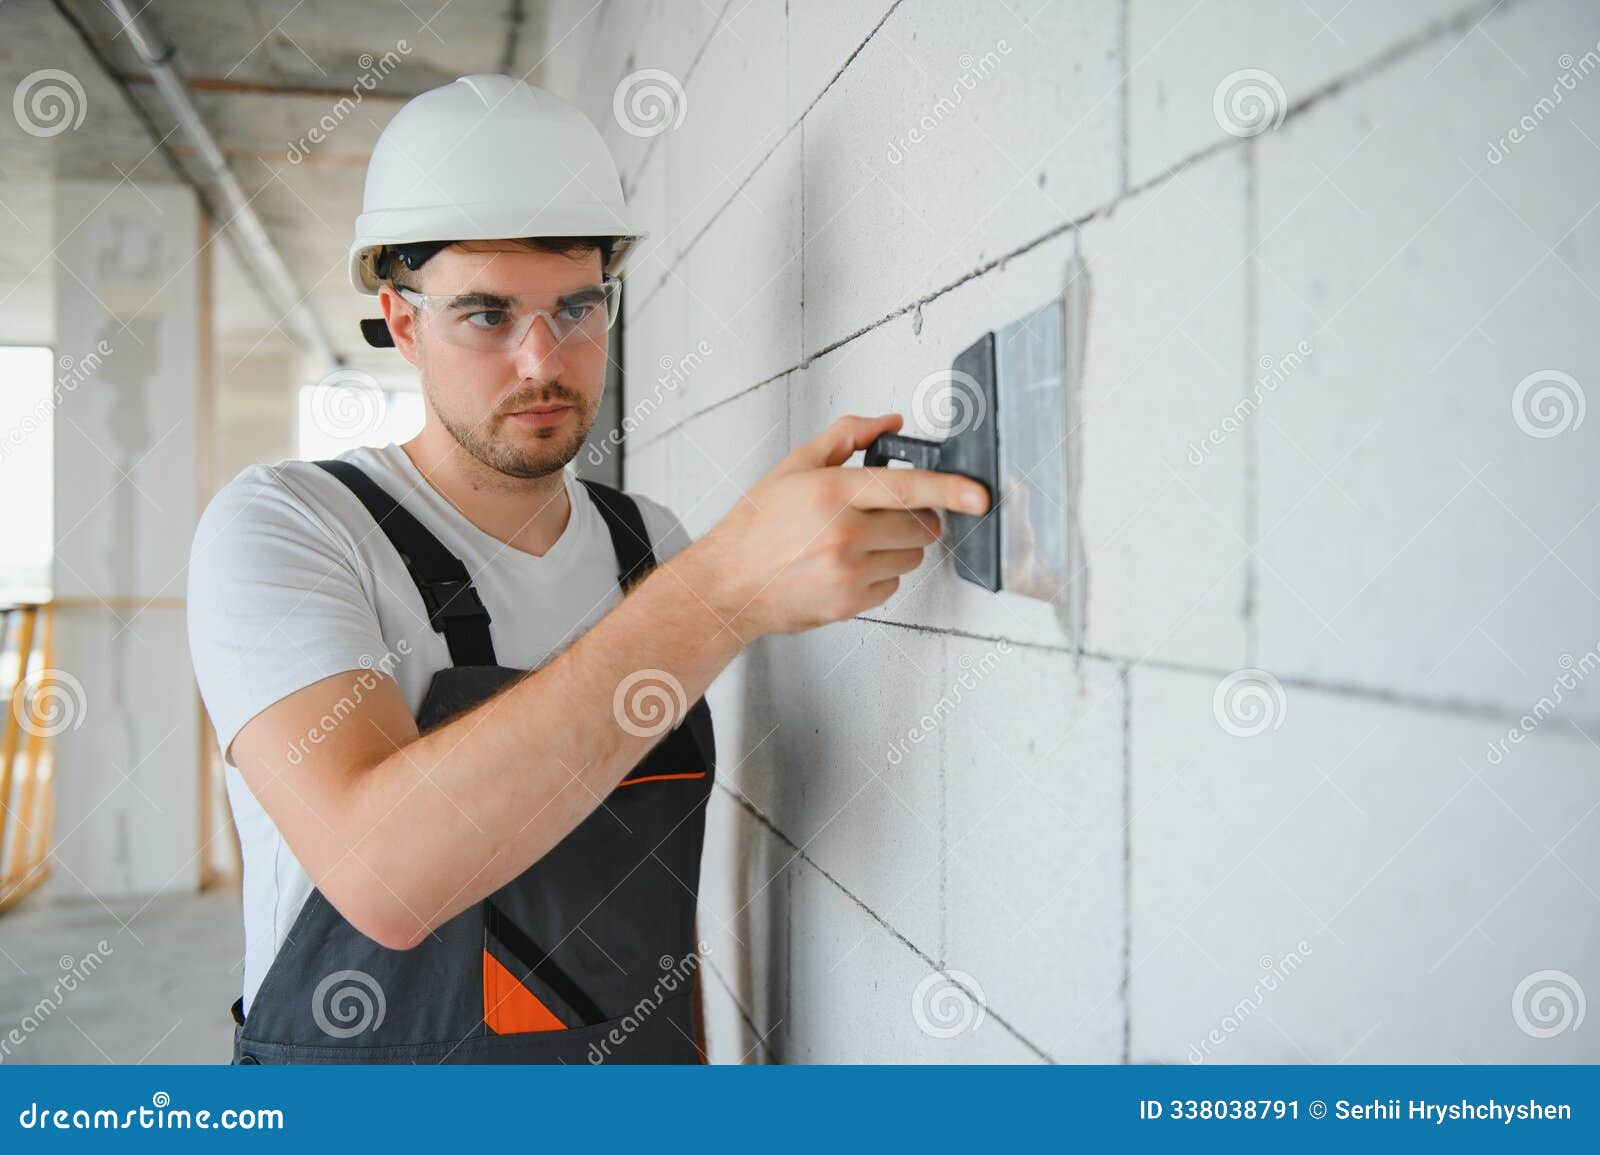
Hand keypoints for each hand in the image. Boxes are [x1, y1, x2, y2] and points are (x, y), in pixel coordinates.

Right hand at [683, 414, 990, 637]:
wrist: (728, 584)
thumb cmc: (756, 527)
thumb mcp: (795, 467)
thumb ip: (846, 437)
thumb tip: (889, 423)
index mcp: (831, 493)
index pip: (907, 488)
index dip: (950, 489)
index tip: (979, 495)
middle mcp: (843, 534)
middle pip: (920, 525)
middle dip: (911, 517)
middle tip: (879, 515)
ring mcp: (848, 573)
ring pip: (910, 557)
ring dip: (895, 547)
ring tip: (853, 542)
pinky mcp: (850, 603)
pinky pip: (892, 585)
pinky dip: (878, 575)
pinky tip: (846, 566)